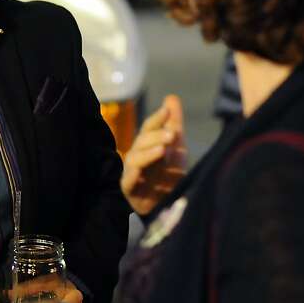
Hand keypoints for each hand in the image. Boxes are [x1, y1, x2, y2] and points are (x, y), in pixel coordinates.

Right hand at [120, 94, 186, 215]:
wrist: (166, 204)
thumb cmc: (167, 172)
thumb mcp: (175, 147)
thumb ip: (173, 123)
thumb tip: (171, 97)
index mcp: (147, 143)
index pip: (149, 127)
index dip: (157, 118)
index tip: (167, 110)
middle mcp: (137, 155)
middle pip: (143, 141)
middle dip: (156, 136)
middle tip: (172, 134)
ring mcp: (132, 172)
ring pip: (135, 159)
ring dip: (148, 153)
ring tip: (162, 150)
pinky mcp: (130, 190)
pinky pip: (128, 181)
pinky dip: (132, 176)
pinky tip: (140, 171)